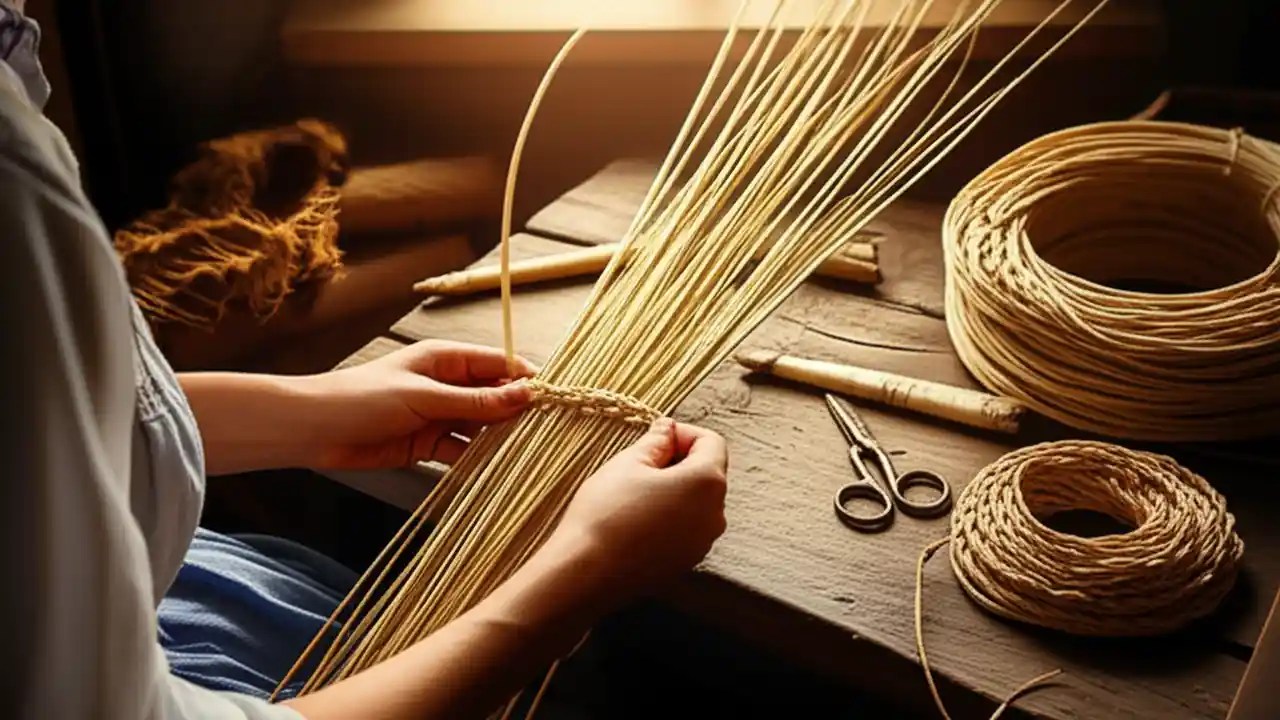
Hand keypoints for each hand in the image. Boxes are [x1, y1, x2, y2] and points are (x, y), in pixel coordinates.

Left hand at [303, 339, 537, 469]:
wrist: (314, 429)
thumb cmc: (364, 399)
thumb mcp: (425, 397)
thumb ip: (476, 400)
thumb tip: (526, 394)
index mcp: (448, 360)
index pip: (501, 365)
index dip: (528, 380)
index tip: (555, 400)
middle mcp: (449, 385)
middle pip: (496, 396)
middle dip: (519, 412)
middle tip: (549, 432)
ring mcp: (439, 415)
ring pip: (482, 425)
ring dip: (500, 438)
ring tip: (529, 453)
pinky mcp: (427, 443)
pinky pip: (462, 450)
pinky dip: (477, 458)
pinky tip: (497, 469)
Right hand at [548, 417, 728, 605]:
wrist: (586, 572)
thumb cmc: (607, 512)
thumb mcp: (629, 463)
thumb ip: (657, 440)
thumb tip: (668, 429)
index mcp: (707, 483)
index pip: (712, 442)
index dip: (683, 433)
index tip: (655, 438)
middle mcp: (716, 514)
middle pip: (707, 472)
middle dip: (679, 460)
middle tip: (640, 462)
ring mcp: (703, 543)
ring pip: (696, 501)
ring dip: (674, 488)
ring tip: (635, 491)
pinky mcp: (686, 562)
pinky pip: (686, 527)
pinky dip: (669, 515)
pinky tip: (636, 518)